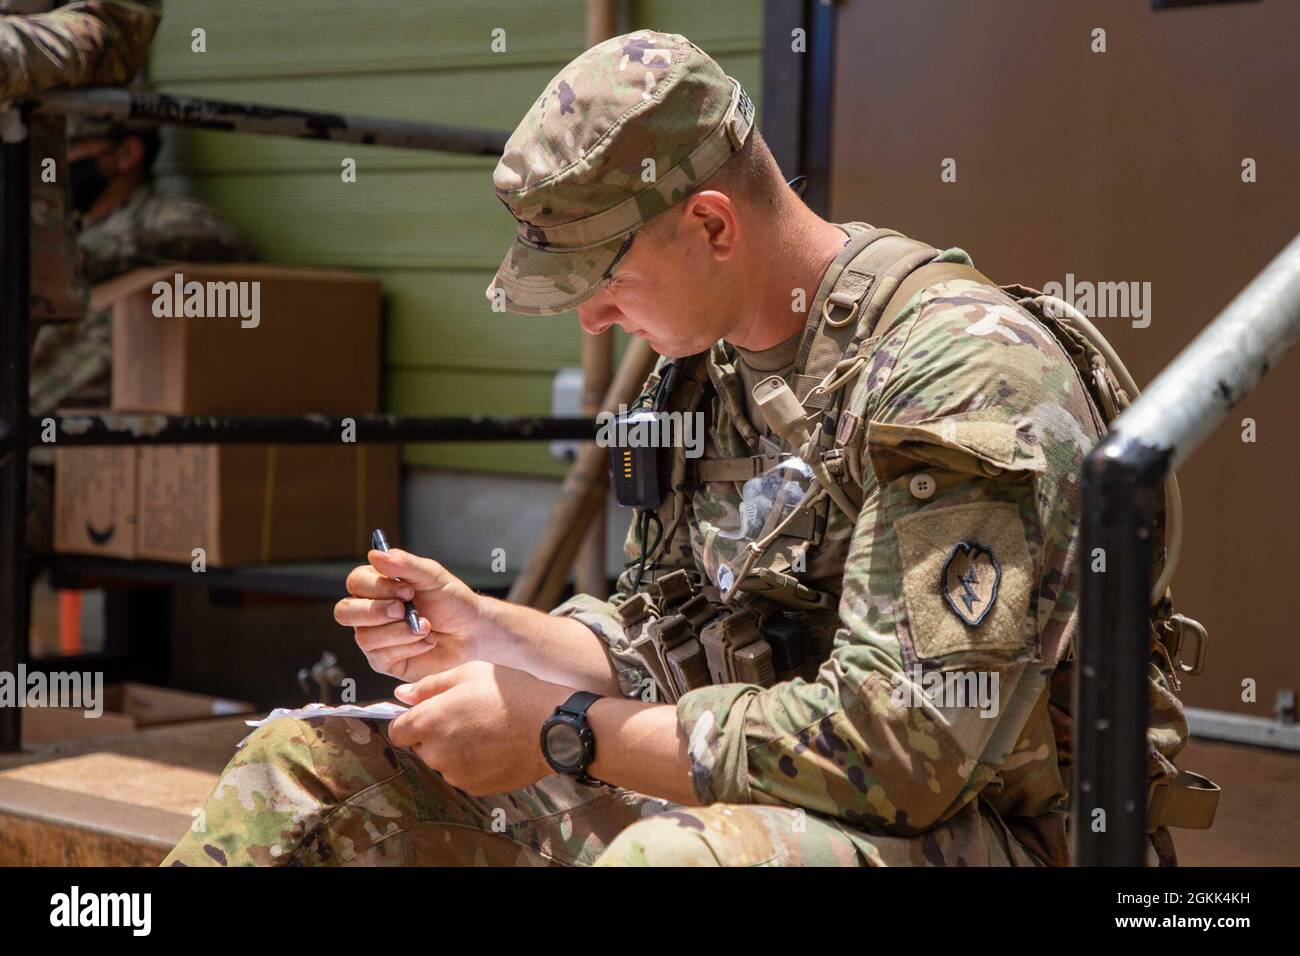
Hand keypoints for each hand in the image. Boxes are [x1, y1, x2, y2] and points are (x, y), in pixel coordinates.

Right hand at [334, 548, 484, 682]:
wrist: (472, 631)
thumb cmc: (451, 601)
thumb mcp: (433, 577)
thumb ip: (405, 565)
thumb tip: (374, 554)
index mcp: (376, 587)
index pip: (355, 583)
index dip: (376, 587)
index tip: (407, 590)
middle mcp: (369, 613)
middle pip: (344, 612)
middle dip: (375, 611)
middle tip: (405, 610)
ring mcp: (374, 638)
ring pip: (364, 637)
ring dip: (400, 631)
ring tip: (427, 627)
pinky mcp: (384, 662)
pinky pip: (381, 657)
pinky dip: (410, 646)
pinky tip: (428, 640)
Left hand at [388, 661, 571, 795]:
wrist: (548, 727)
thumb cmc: (510, 694)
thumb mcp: (468, 673)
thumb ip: (429, 685)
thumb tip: (401, 695)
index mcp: (428, 722)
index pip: (397, 731)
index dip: (410, 721)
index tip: (427, 712)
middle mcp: (436, 753)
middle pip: (421, 747)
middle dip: (435, 734)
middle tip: (466, 716)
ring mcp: (455, 775)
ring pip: (444, 762)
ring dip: (455, 750)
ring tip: (486, 730)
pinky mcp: (475, 788)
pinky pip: (464, 775)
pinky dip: (474, 764)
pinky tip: (496, 746)